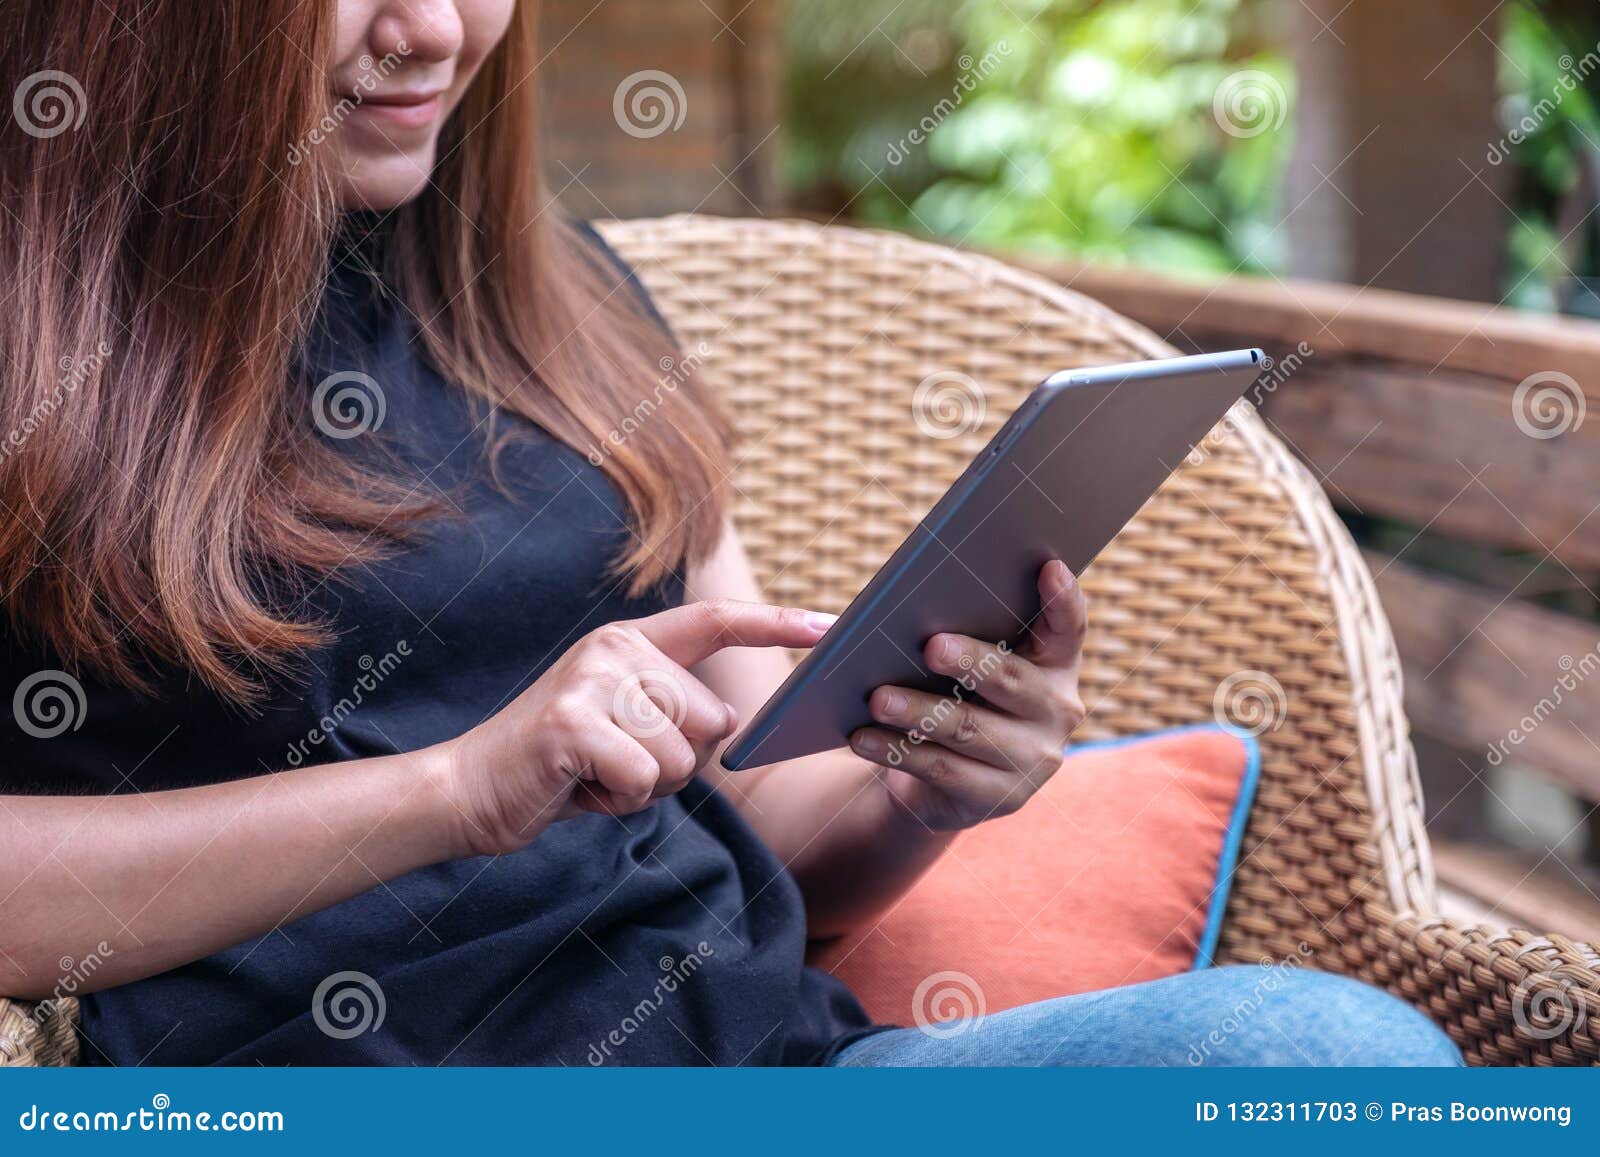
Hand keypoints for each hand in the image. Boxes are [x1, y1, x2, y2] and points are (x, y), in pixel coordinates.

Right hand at [441, 599, 832, 855]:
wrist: (472, 789)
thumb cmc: (563, 766)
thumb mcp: (626, 726)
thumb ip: (674, 712)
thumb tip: (728, 726)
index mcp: (632, 642)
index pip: (717, 621)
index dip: (778, 623)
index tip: (834, 626)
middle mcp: (615, 648)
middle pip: (712, 720)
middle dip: (678, 762)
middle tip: (618, 763)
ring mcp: (592, 681)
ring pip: (683, 757)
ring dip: (648, 786)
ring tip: (596, 774)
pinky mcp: (574, 723)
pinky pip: (647, 780)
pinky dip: (620, 801)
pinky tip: (581, 787)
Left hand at [849, 560, 1086, 830]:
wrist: (945, 781)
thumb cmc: (952, 694)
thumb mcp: (964, 662)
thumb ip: (960, 630)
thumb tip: (904, 603)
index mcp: (1055, 665)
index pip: (1070, 626)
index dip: (1063, 598)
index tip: (1045, 565)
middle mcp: (1058, 711)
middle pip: (1015, 681)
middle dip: (972, 662)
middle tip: (931, 645)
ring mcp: (1033, 761)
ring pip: (971, 729)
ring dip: (919, 711)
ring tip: (876, 696)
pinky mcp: (998, 799)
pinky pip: (942, 770)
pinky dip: (897, 750)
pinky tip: (861, 736)